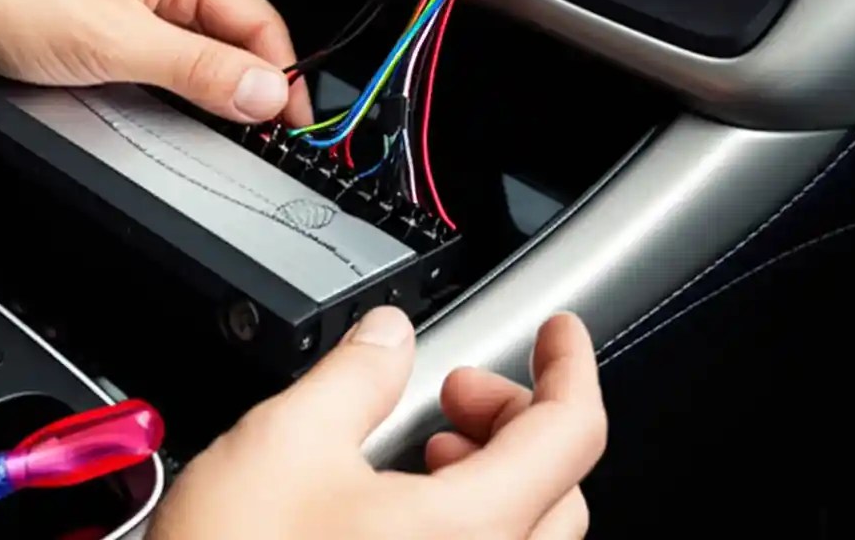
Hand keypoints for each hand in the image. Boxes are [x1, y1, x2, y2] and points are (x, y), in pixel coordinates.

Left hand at [0, 0, 312, 125]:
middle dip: (243, 89)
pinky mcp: (94, 27)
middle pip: (228, 40)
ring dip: (201, 92)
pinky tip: (158, 114)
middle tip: (254, 141)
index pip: (259, 22)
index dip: (282, 78)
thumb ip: (198, 70)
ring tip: (208, 131)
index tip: (290, 126)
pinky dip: (162, 91)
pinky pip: (151, 62)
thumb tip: (264, 91)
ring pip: (189, 55)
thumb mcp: (116, 42)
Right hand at [147, 308, 607, 539]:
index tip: (557, 336)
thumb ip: (355, 376)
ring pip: (525, 538)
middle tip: (454, 394)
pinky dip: (466, 524)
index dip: (567, 367)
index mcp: (468, 530)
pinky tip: (399, 512)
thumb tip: (387, 338)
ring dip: (494, 477)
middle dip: (514, 422)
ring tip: (426, 453)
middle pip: (559, 491)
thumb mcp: (285, 443)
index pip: (570, 435)